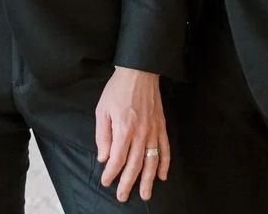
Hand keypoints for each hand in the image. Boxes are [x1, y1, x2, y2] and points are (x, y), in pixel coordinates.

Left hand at [95, 67, 169, 201]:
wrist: (139, 71)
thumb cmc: (118, 89)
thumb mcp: (102, 110)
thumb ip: (103, 136)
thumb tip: (104, 157)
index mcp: (124, 129)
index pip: (117, 159)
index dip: (111, 173)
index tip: (106, 181)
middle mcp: (140, 133)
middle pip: (135, 165)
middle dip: (128, 183)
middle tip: (122, 197)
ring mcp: (153, 130)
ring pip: (152, 161)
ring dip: (149, 180)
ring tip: (146, 195)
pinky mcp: (161, 125)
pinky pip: (165, 148)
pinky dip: (165, 163)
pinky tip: (163, 175)